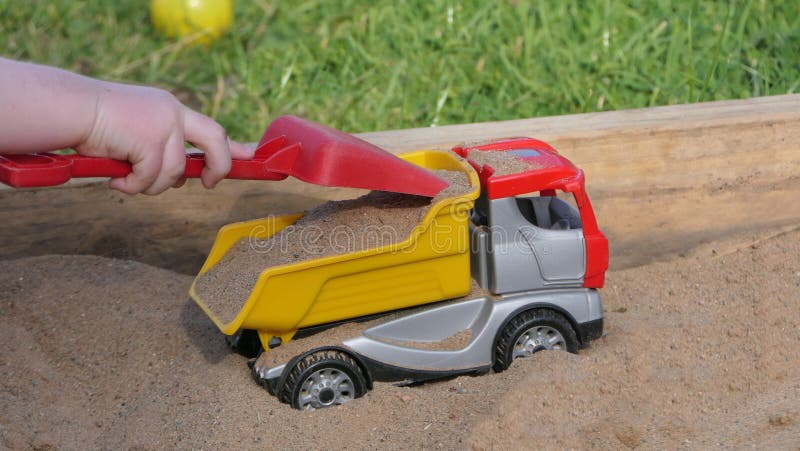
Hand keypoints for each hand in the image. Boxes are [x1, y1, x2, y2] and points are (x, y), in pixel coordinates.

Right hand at [76, 82, 252, 194]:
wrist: (70, 109)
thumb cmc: (97, 124)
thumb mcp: (139, 131)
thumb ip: (163, 147)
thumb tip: (186, 175)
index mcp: (171, 109)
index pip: (212, 129)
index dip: (233, 148)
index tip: (249, 158)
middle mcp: (173, 113)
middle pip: (215, 141)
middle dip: (219, 167)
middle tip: (208, 184)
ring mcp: (164, 126)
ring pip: (174, 174)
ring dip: (151, 186)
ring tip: (127, 180)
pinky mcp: (151, 140)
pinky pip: (151, 179)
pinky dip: (134, 187)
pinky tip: (117, 180)